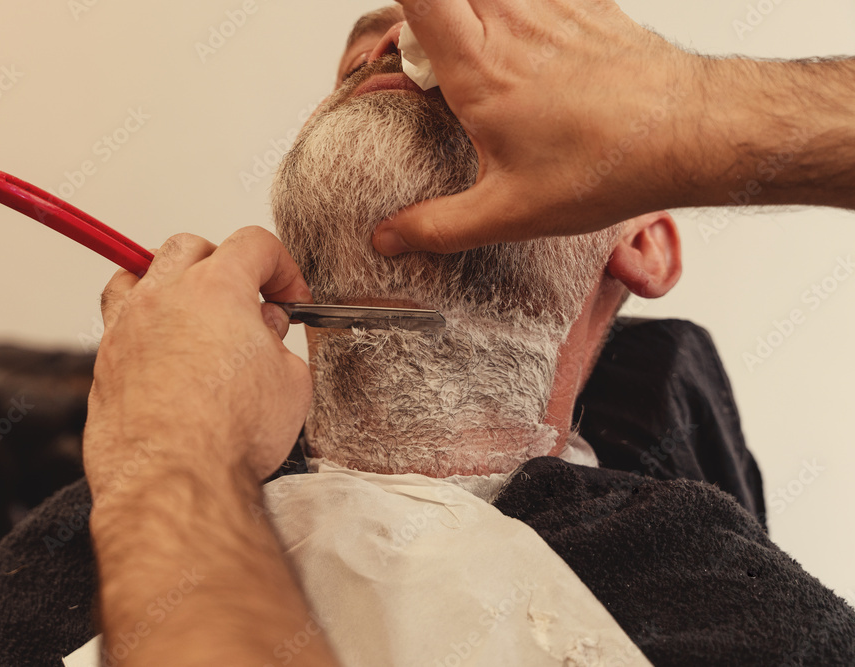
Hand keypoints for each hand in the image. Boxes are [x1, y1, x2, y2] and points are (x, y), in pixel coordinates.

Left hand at [82, 226, 313, 502]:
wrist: (175, 480)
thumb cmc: (228, 436)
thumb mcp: (292, 383)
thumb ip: (280, 347)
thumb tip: (267, 341)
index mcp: (217, 287)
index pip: (253, 244)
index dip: (281, 268)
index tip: (287, 298)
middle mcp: (164, 296)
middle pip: (191, 246)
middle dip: (224, 265)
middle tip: (245, 304)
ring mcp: (127, 326)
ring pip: (138, 272)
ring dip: (168, 282)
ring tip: (191, 313)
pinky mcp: (105, 362)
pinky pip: (117, 320)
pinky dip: (142, 324)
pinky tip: (163, 352)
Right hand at [373, 0, 700, 254]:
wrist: (690, 133)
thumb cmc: (607, 165)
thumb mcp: (508, 213)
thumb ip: (437, 225)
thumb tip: (387, 238)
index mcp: (478, 67)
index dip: (399, 8)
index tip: (393, 40)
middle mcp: (510, 20)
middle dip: (427, 16)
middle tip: (434, 63)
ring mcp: (549, 4)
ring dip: (473, 16)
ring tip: (486, 64)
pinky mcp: (583, 2)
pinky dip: (517, 17)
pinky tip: (531, 57)